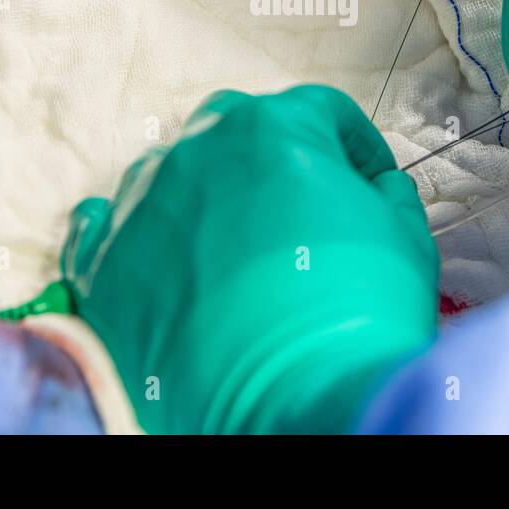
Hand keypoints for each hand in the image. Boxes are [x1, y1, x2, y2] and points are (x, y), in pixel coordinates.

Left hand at [61, 85, 438, 432]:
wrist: (296, 395)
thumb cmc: (358, 313)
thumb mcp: (405, 236)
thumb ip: (386, 194)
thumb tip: (374, 190)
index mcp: (276, 127)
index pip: (321, 113)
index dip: (355, 148)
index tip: (367, 182)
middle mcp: (200, 149)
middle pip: (238, 131)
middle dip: (273, 163)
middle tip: (301, 215)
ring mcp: (143, 202)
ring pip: (170, 174)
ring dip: (203, 198)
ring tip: (234, 251)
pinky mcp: (103, 262)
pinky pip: (103, 227)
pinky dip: (131, 237)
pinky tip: (158, 261)